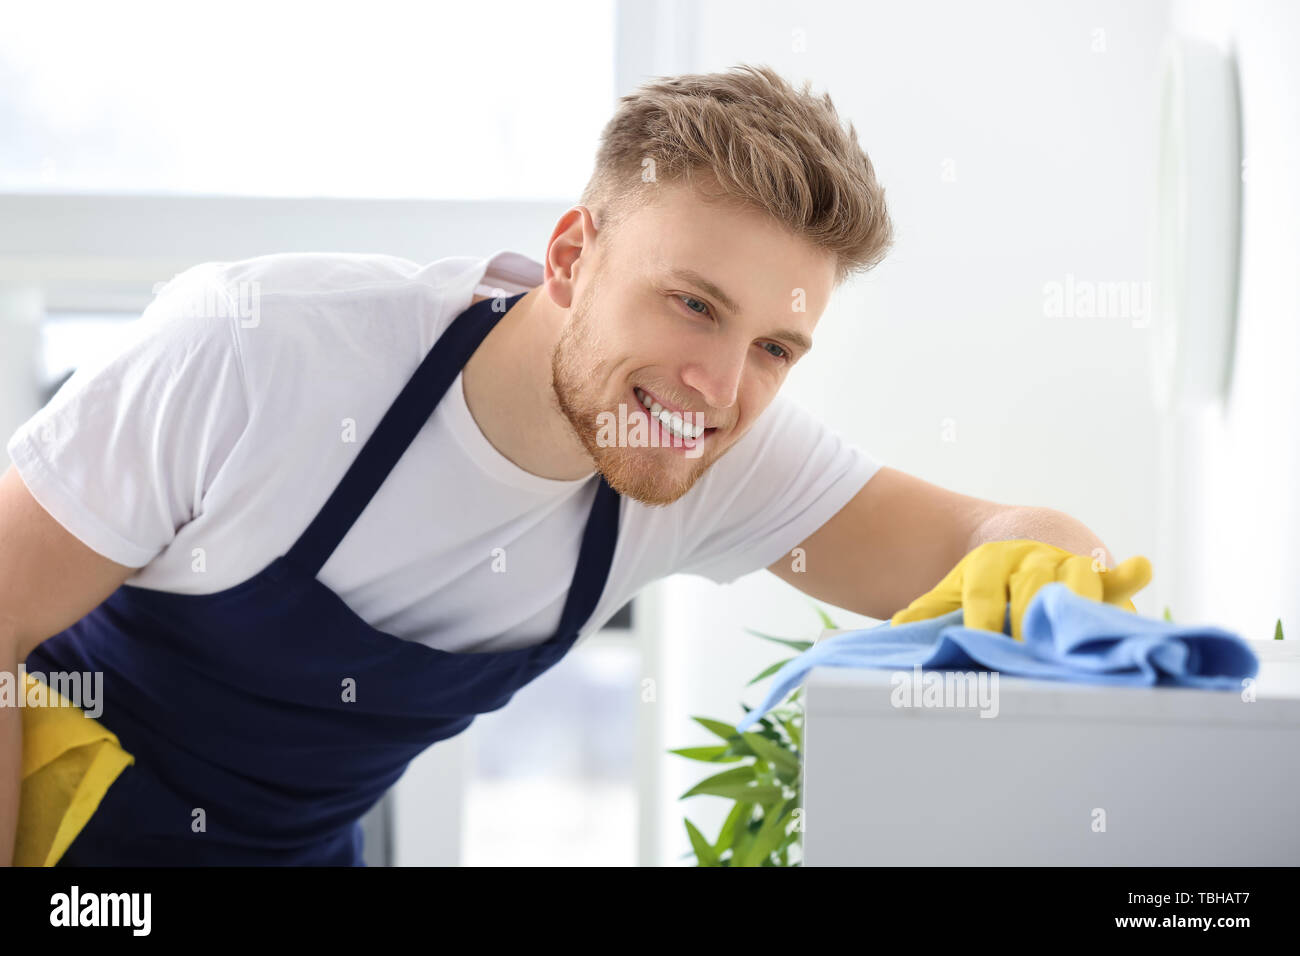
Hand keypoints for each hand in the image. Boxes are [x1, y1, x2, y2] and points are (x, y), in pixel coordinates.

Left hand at [889, 539, 1151, 640]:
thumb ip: (931, 609)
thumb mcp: (956, 588)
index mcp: (990, 564)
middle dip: (1029, 612)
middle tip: (1029, 643)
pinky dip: (1130, 575)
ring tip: (1077, 624)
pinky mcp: (1101, 572)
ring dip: (1076, 599)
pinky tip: (1139, 571)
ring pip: (1073, 578)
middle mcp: (1030, 559)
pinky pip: (1118, 574)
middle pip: (1030, 585)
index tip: (983, 639)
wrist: (1024, 533)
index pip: (985, 591)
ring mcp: (1067, 563)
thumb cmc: (988, 577)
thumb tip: (899, 628)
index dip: (983, 615)